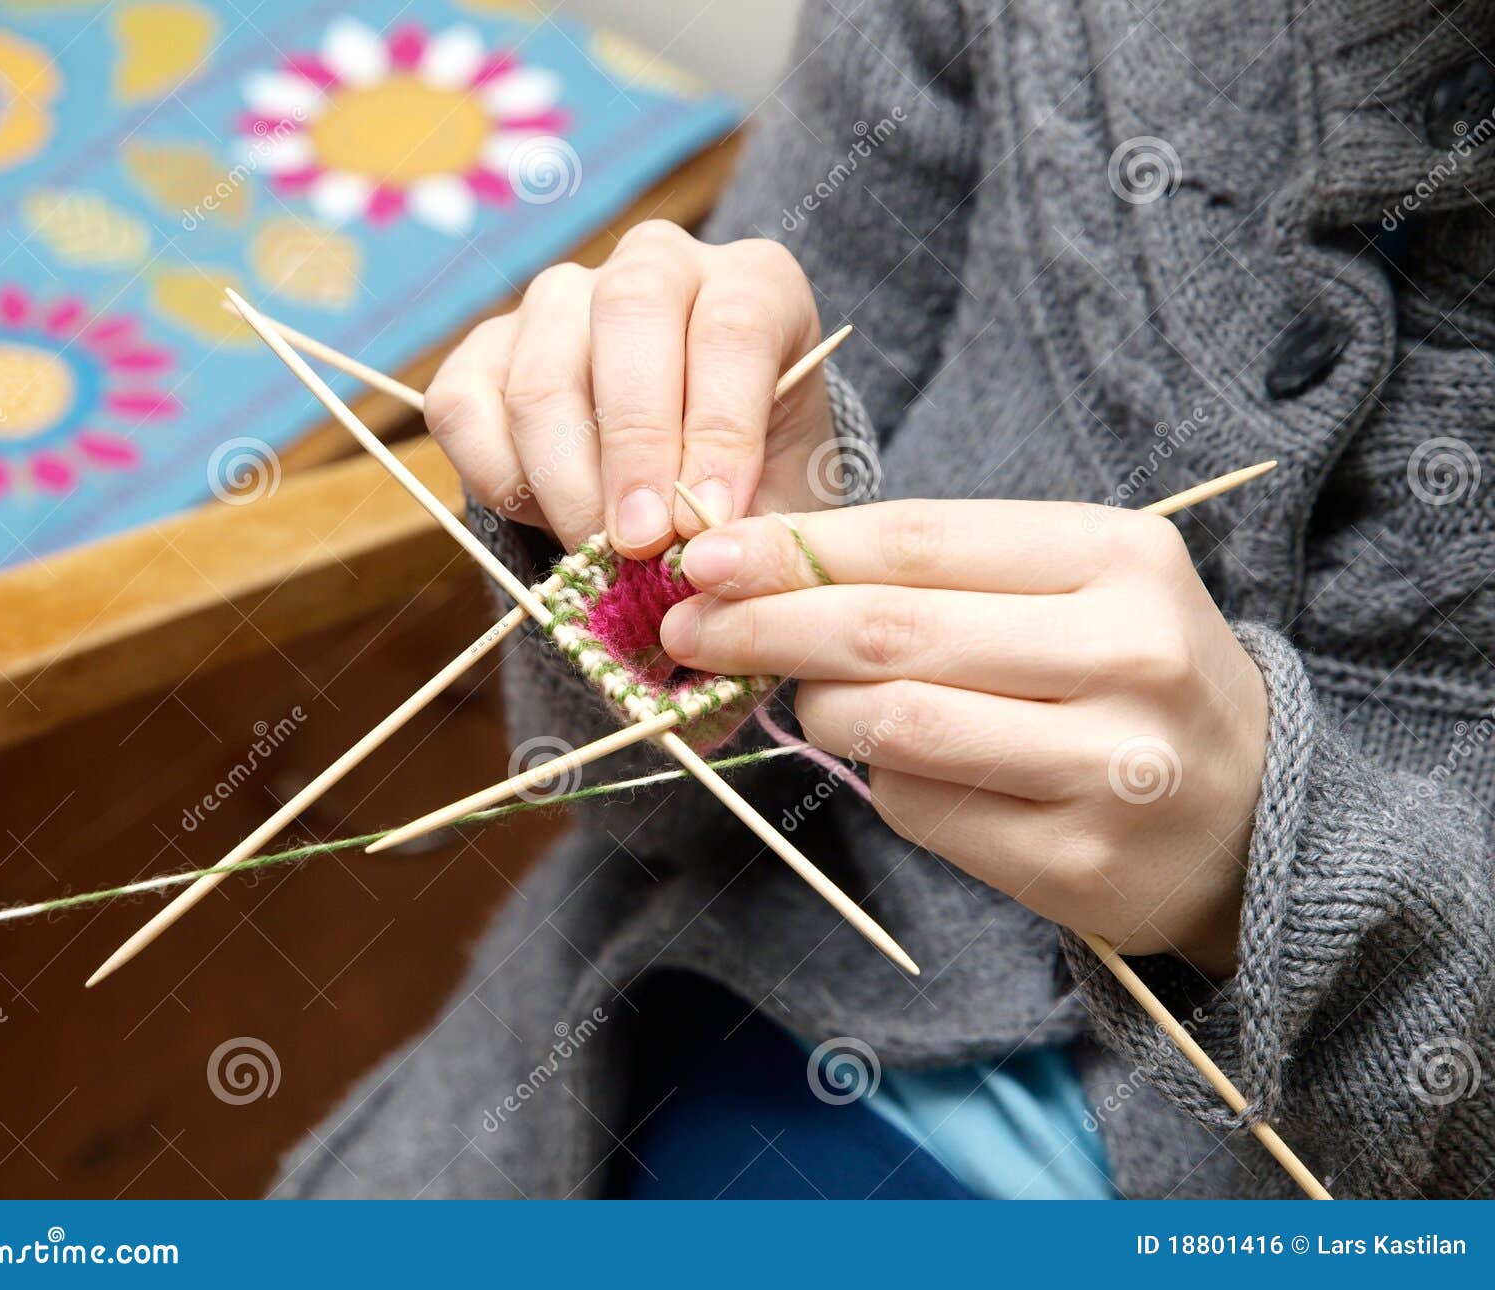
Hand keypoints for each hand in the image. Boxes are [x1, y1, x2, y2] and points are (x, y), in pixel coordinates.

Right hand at [422, 221, 835, 556]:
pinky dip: (500, 482)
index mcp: (754, 282)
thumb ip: (754, 529)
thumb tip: (701, 562)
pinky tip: (548, 522)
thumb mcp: (780, 503)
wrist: (682, 493)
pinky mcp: (484, 349)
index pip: (734, 326)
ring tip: (599, 554)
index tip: (705, 522)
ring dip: (566, 483)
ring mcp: (560, 299)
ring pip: (543, 374)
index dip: (719, 429)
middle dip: (633, 446)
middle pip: (629, 313)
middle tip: (640, 542)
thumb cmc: (748, 491)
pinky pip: (466, 410)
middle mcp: (655, 266)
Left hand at [660, 500, 1270, 978]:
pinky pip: (922, 810)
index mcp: (1122, 558)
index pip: (919, 538)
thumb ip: (939, 575)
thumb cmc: (1126, 676)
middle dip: (764, 625)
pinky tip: (887, 764)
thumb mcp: (1069, 590)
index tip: (705, 555)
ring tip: (796, 698)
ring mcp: (1109, 767)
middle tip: (687, 629)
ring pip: (893, 725)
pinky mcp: (1079, 862)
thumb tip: (763, 573)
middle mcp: (1127, 655)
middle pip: (891, 630)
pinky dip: (877, 780)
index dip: (794, 547)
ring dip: (814, 708)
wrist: (1253, 815)